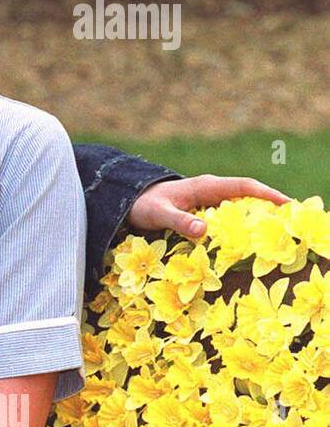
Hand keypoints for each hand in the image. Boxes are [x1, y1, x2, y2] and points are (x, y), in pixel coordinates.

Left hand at [129, 175, 290, 238]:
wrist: (130, 201)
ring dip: (260, 216)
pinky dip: (244, 225)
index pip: (243, 186)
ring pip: (243, 207)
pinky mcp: (207, 211)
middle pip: (250, 196)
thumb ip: (178, 221)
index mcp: (205, 186)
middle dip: (273, 206)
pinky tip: (254, 240)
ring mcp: (211, 200)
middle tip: (295, 222)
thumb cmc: (143, 206)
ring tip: (282, 233)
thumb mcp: (158, 214)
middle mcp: (212, 190)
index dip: (267, 194)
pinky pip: (232, 216)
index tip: (288, 204)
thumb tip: (203, 231)